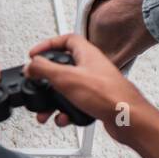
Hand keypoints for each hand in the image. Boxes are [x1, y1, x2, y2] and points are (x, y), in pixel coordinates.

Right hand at [24, 35, 146, 143]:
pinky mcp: (96, 101)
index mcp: (86, 54)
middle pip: (63, 67)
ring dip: (54, 100)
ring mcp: (94, 85)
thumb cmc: (107, 95)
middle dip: (47, 79)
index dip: (48, 44)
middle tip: (38, 84)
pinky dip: (66, 112)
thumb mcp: (66, 78)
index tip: (35, 54)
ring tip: (45, 111)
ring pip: (67, 89)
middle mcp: (91, 67)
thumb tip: (30, 65)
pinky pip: (75, 104)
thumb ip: (44, 69)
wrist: (127, 117)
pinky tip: (64, 118)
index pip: (65, 39)